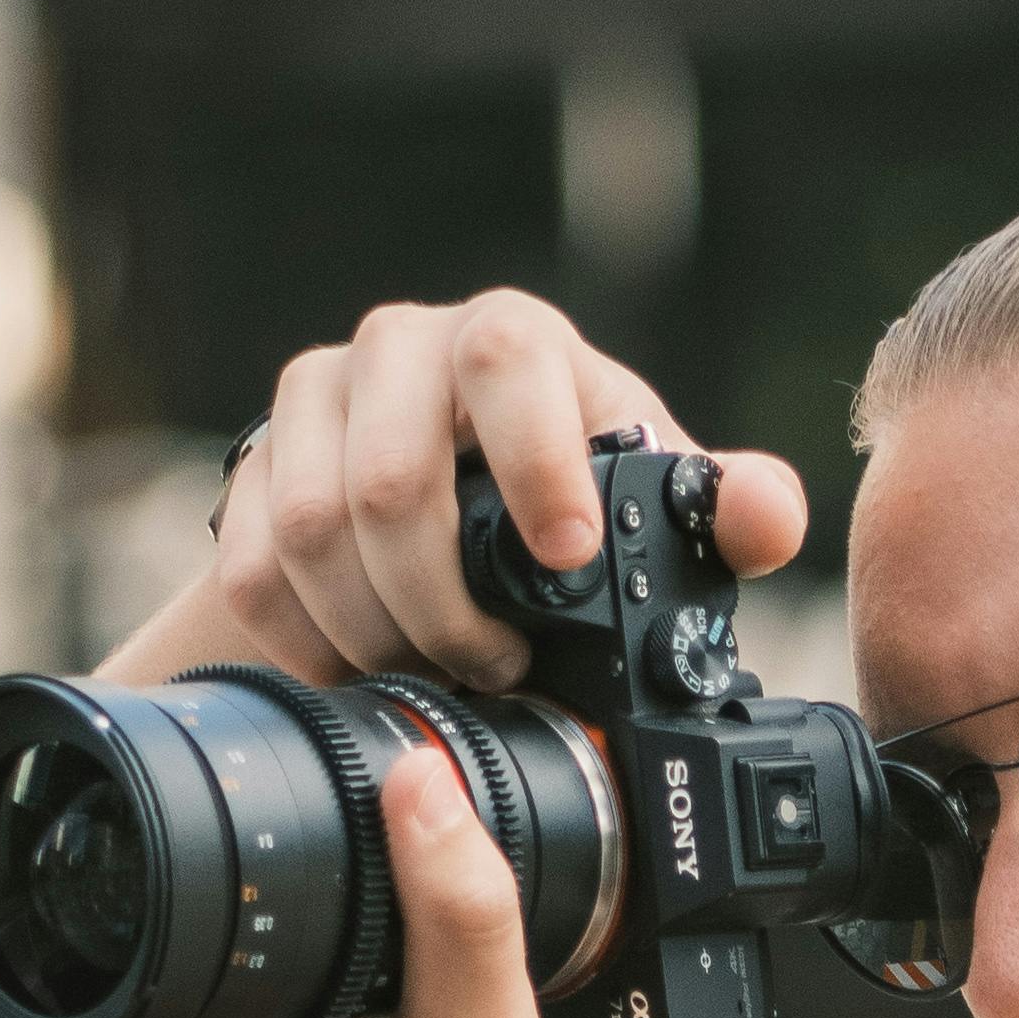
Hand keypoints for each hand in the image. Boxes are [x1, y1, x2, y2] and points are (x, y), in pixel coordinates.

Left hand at [48, 732, 601, 1017]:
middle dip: (125, 924)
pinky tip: (274, 1005)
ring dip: (167, 982)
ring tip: (248, 925)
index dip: (37, 906)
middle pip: (77, 1006)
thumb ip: (458, 907)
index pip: (31, 999)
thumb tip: (418, 778)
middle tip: (192, 849)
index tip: (86, 837)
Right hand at [150, 289, 811, 691]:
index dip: (533, 461)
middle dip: (444, 602)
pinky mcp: (251, 466)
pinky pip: (253, 568)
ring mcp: (315, 403)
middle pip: (389, 477)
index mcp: (511, 340)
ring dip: (375, 632)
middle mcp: (402, 350)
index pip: (505, 359)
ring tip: (433, 677)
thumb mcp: (657, 505)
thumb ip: (726, 511)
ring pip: (309, 530)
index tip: (568, 558)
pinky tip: (360, 673)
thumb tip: (767, 517)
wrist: (457, 503)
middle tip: (495, 666)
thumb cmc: (576, 496)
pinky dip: (306, 643)